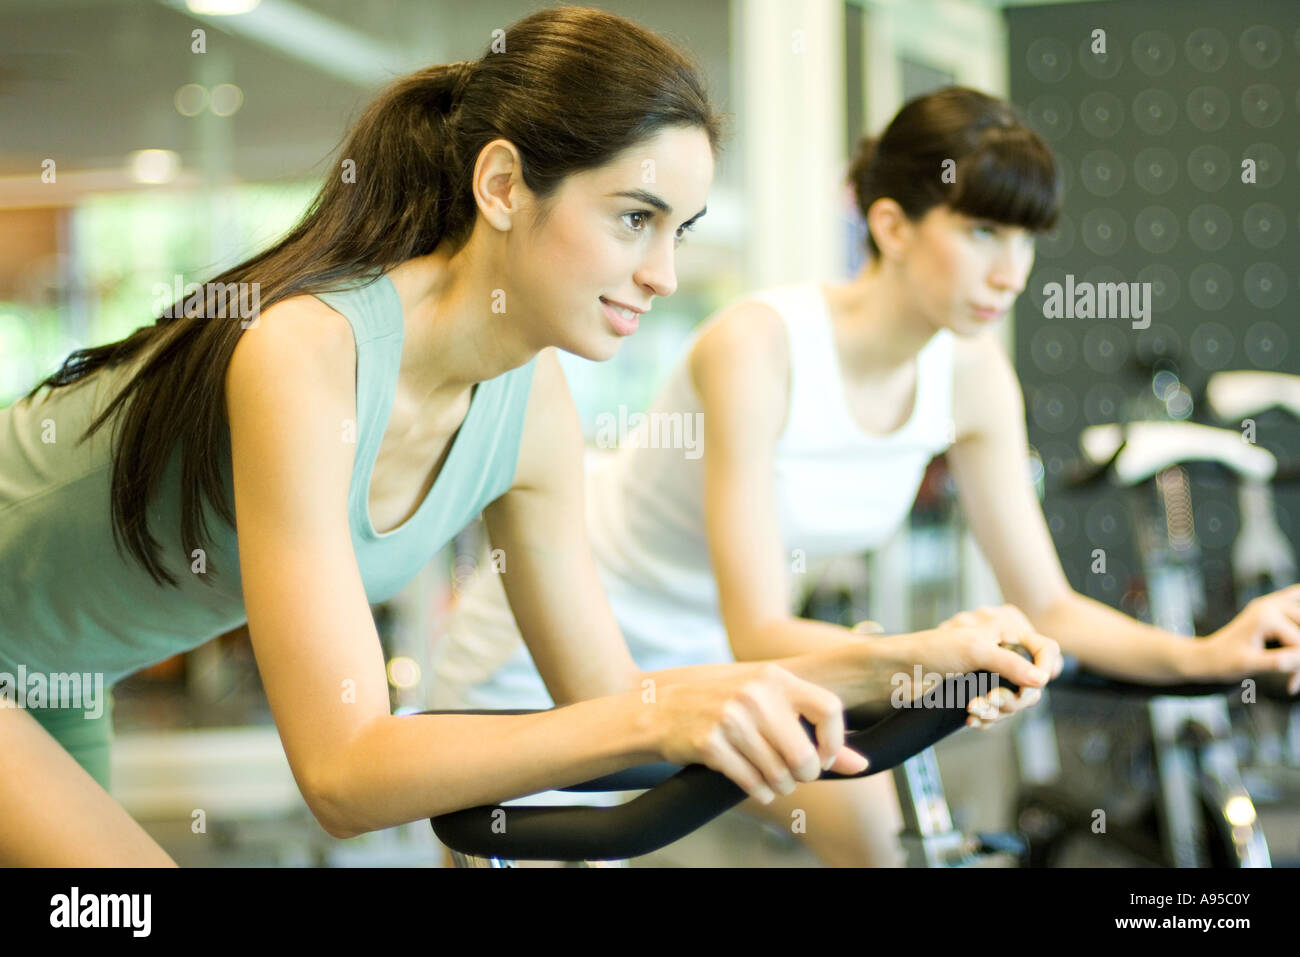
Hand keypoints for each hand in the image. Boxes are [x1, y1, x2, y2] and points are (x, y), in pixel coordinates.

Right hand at [651, 663, 868, 803]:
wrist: (660, 710)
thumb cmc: (723, 707)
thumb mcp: (768, 705)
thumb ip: (815, 731)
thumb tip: (861, 764)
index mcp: (774, 677)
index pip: (829, 708)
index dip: (834, 742)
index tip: (822, 757)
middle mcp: (755, 693)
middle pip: (806, 755)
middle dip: (803, 775)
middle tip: (793, 774)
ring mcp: (730, 717)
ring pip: (780, 775)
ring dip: (780, 786)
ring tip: (770, 778)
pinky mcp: (710, 743)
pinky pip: (753, 784)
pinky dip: (760, 792)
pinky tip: (755, 785)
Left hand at [881, 605, 1059, 729]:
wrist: (899, 671)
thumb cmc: (932, 650)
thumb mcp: (974, 650)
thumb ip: (1010, 663)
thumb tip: (1041, 679)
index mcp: (1006, 631)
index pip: (1045, 649)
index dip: (1045, 668)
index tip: (1034, 685)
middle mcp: (1002, 652)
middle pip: (1032, 683)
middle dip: (1013, 698)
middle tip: (991, 700)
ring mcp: (991, 674)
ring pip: (1014, 701)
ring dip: (996, 711)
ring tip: (973, 709)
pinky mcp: (979, 692)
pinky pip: (996, 712)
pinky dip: (986, 718)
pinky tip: (970, 719)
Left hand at [1199, 584, 1299, 693]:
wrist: (1208, 656)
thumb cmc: (1224, 662)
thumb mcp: (1249, 665)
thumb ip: (1276, 662)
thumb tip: (1299, 660)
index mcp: (1265, 617)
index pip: (1299, 644)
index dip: (1298, 667)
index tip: (1291, 686)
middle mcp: (1270, 605)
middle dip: (1299, 659)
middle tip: (1294, 681)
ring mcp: (1270, 603)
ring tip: (1293, 673)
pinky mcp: (1271, 606)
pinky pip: (1292, 597)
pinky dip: (1298, 604)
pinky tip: (1299, 609)